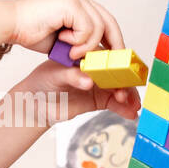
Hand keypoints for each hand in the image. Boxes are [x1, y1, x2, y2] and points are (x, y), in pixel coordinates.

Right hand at [11, 0, 124, 57]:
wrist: (11, 23)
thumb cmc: (31, 31)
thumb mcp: (63, 41)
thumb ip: (80, 44)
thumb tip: (98, 58)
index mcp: (79, 3)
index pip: (105, 20)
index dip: (113, 38)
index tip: (117, 56)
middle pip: (109, 21)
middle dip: (114, 44)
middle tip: (112, 64)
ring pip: (100, 27)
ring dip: (87, 46)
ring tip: (72, 53)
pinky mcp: (71, 4)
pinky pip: (88, 28)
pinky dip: (79, 42)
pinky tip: (65, 43)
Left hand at [17, 60, 141, 125]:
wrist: (35, 103)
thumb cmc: (41, 82)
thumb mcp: (54, 76)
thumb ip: (72, 77)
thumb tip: (88, 81)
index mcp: (85, 54)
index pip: (105, 56)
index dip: (117, 64)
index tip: (123, 73)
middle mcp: (95, 68)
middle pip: (117, 72)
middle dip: (126, 82)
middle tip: (128, 93)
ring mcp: (98, 83)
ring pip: (119, 88)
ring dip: (128, 96)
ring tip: (132, 105)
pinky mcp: (98, 99)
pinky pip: (114, 103)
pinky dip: (124, 108)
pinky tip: (131, 113)